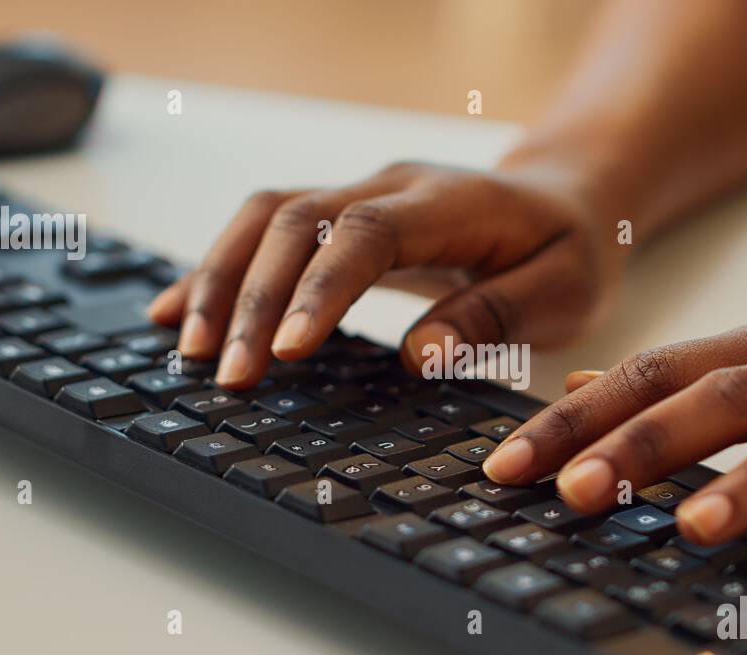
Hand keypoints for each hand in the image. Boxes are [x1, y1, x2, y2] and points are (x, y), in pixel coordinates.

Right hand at [147, 161, 622, 388]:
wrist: (566, 200)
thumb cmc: (568, 250)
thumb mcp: (564, 290)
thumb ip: (495, 316)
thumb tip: (418, 356)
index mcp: (449, 202)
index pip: (365, 234)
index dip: (319, 288)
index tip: (285, 351)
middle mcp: (391, 188)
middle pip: (296, 222)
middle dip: (251, 298)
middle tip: (227, 375)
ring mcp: (360, 196)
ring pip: (266, 219)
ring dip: (220, 280)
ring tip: (188, 350)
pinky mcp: (341, 218)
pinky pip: (265, 231)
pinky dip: (219, 271)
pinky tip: (178, 313)